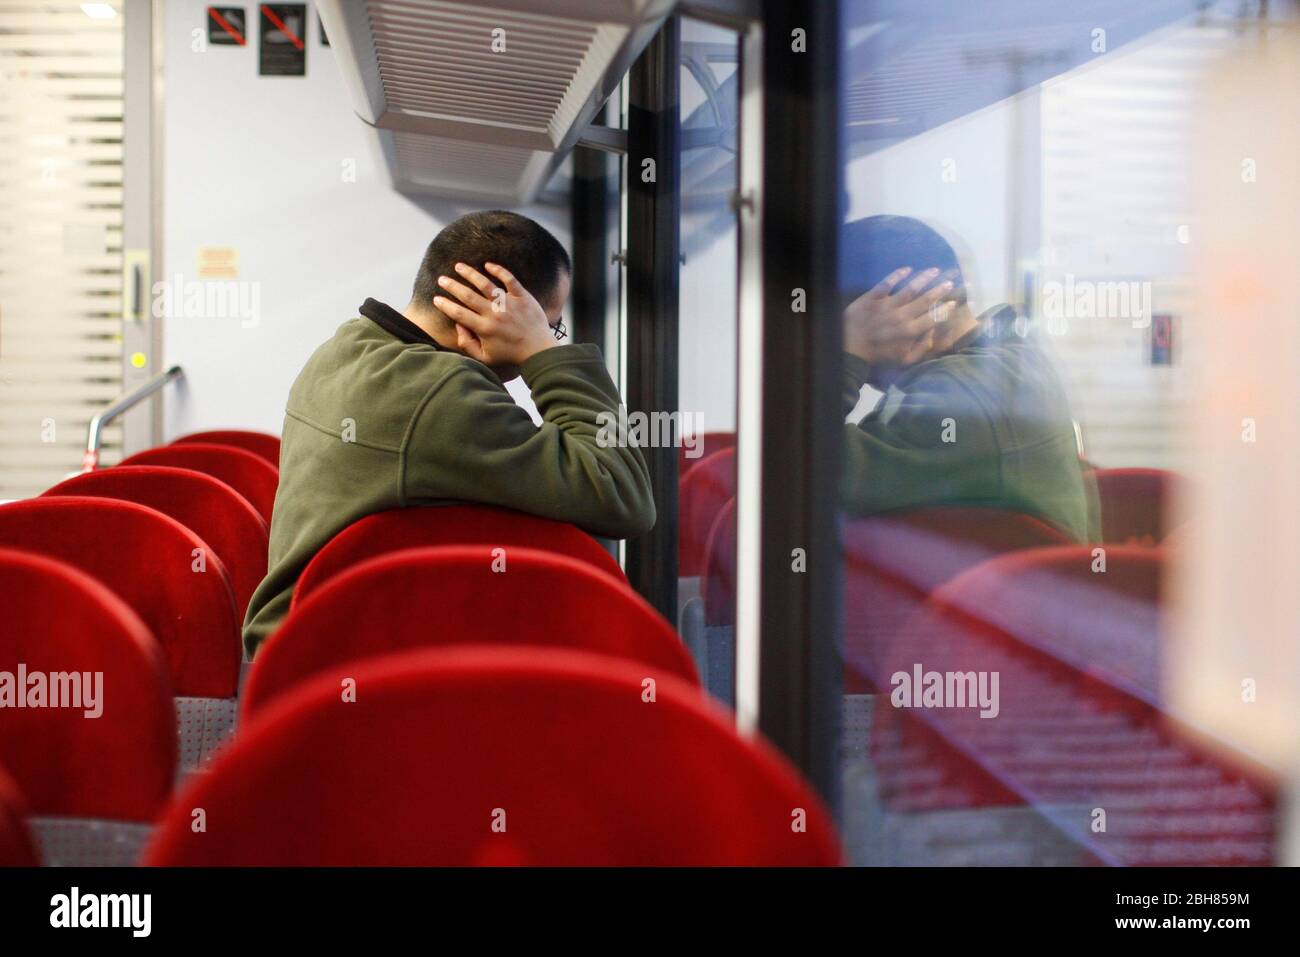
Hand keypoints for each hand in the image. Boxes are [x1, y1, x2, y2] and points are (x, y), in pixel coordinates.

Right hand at [433, 262, 557, 366]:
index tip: (436, 298)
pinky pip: (509, 279)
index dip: (445, 305)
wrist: (538, 350)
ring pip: (485, 284)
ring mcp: (508, 304)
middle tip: (442, 279)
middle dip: (452, 286)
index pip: (459, 314)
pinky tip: (487, 264)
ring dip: (470, 273)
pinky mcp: (522, 297)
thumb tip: (457, 326)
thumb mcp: (485, 358)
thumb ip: (467, 344)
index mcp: (484, 328)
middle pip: (468, 296)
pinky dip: (499, 270)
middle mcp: (494, 314)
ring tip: (458, 266)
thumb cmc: (510, 354)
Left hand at [843, 266, 955, 364]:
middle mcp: (902, 315)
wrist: (849, 350)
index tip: (953, 301)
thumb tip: (933, 333)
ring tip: (934, 270)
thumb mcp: (903, 361)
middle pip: (925, 299)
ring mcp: (887, 305)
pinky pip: (886, 283)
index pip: (933, 316)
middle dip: (939, 289)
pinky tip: (907, 268)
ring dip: (924, 278)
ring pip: (910, 288)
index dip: (945, 308)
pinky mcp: (872, 298)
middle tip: (950, 281)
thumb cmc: (877, 357)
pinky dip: (897, 274)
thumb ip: (921, 348)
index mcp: (911, 331)